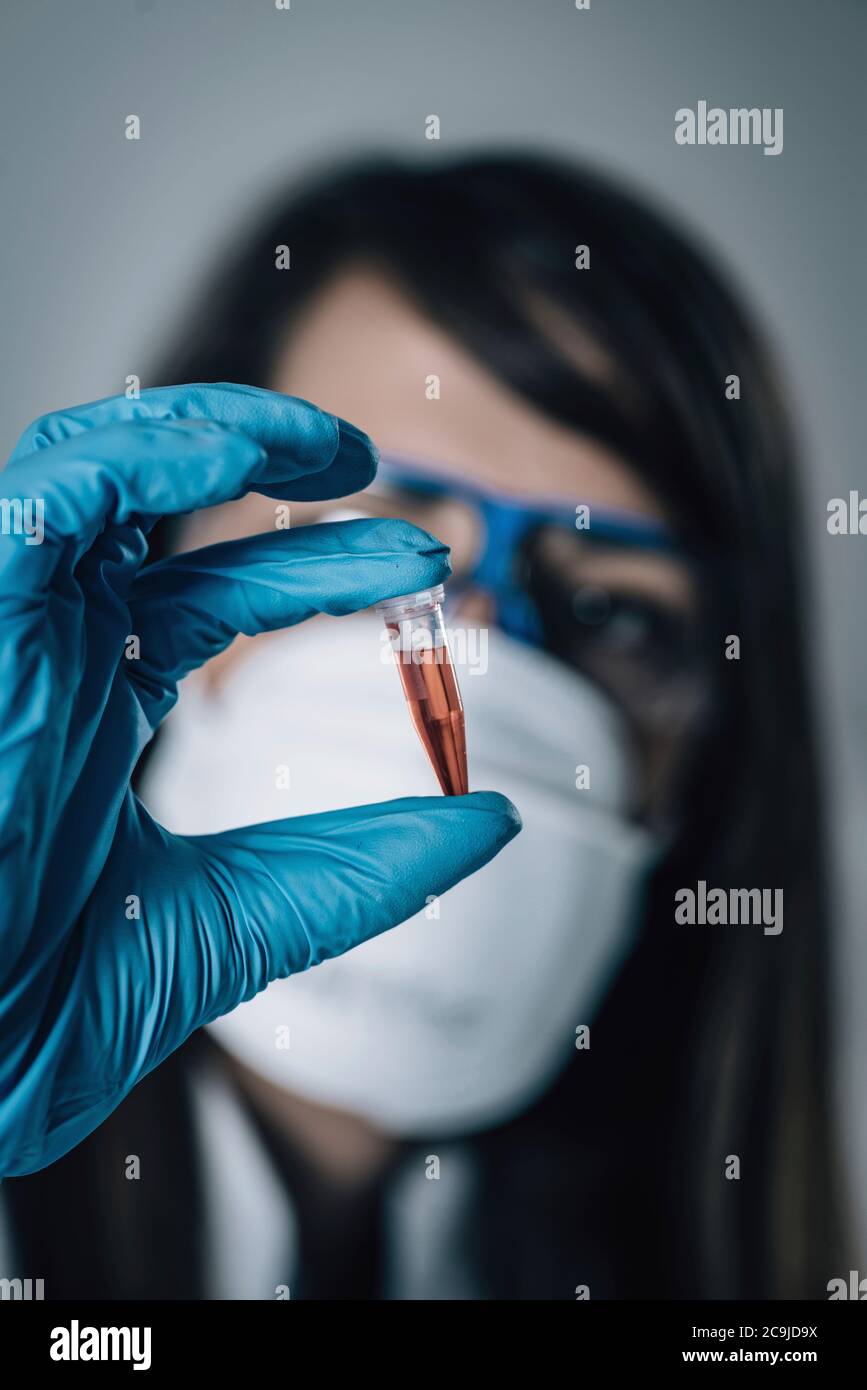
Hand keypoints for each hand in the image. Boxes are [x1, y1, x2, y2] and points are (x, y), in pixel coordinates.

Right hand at [0, 383, 519, 1175]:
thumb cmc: (44, 1009)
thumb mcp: (239, 919)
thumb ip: (362, 866)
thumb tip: (495, 821)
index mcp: (98, 700)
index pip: (214, 592)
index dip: (316, 566)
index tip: (419, 567)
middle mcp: (54, 652)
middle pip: (153, 505)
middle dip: (262, 458)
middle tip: (368, 460)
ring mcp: (13, 635)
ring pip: (94, 469)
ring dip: (209, 431)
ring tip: (322, 441)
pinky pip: (42, 504)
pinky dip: (131, 464)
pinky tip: (223, 460)